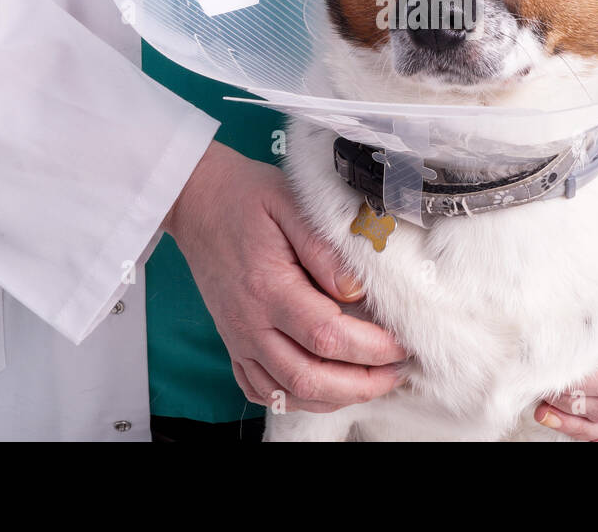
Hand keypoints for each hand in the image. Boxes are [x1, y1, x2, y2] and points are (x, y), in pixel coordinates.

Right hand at [163, 140, 405, 412]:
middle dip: (363, 384)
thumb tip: (356, 289)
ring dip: (336, 397)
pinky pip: (262, 391)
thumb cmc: (245, 197)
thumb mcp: (289, 203)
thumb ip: (323, 248)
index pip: (326, 336)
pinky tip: (328, 388)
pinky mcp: (234, 344)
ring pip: (288, 393)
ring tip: (375, 382)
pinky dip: (299, 399)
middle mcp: (250, 322)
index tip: (403, 343)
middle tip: (399, 370)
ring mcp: (239, 338)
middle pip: (309, 378)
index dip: (372, 349)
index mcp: (268, 287)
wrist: (195, 200)